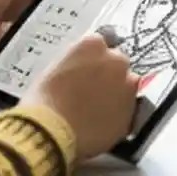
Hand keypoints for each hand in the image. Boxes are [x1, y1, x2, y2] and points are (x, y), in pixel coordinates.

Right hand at [23, 34, 140, 161]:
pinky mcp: (132, 110)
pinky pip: (129, 109)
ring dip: (116, 93)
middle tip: (90, 91)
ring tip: (95, 109)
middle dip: (107, 75)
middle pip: (117, 63)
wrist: (50, 131)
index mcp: (93, 44)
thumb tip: (79, 70)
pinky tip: (100, 122)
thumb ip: (74, 63)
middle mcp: (115, 60)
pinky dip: (118, 113)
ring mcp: (127, 85)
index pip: (99, 45)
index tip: (87, 70)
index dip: (91, 61)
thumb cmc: (44, 102)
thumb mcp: (53, 71)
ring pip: (127, 85)